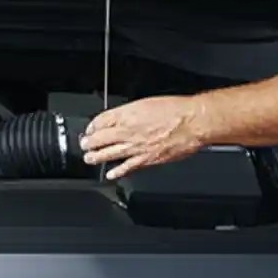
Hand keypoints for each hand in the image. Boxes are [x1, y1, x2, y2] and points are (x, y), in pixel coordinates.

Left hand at [81, 96, 210, 179]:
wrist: (194, 122)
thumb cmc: (176, 110)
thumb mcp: (147, 103)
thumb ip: (130, 113)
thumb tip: (120, 119)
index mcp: (128, 114)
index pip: (101, 120)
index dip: (93, 126)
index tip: (90, 129)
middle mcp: (128, 131)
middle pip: (100, 138)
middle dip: (89, 142)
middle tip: (84, 145)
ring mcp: (136, 147)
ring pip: (109, 153)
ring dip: (96, 157)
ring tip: (89, 158)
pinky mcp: (146, 159)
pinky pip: (127, 167)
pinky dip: (116, 172)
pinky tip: (109, 174)